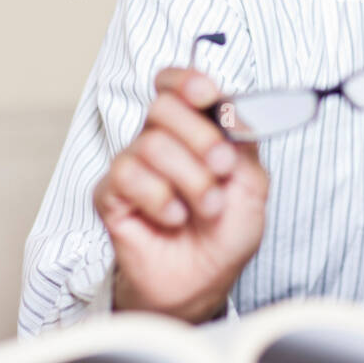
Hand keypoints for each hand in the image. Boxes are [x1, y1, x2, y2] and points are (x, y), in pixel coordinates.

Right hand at [92, 68, 268, 322]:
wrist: (205, 281)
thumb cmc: (226, 231)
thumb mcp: (252, 184)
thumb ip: (243, 141)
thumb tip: (229, 107)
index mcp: (192, 129)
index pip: (174, 84)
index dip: (187, 81)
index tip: (208, 95)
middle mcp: (159, 140)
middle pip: (163, 108)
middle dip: (201, 137)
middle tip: (223, 169)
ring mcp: (133, 166)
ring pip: (150, 145)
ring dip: (191, 179)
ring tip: (208, 209)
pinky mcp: (111, 195)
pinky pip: (127, 176)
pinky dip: (161, 199)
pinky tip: (174, 218)